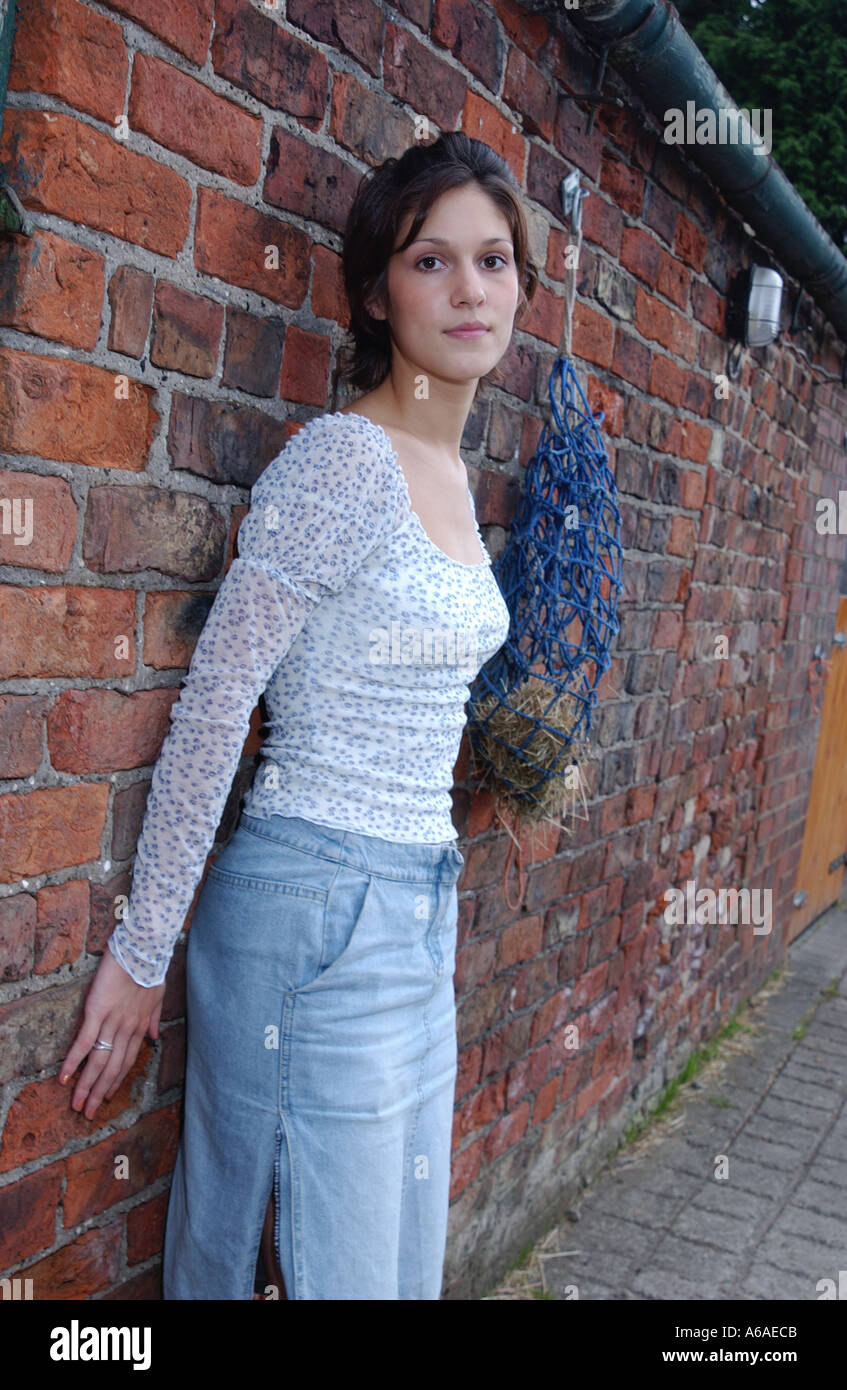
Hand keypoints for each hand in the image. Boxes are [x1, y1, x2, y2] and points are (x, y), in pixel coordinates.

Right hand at [59, 948, 166, 1119]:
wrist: (142, 949)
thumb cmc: (149, 968)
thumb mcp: (158, 995)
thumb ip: (154, 1019)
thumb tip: (154, 1038)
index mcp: (138, 1026)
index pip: (127, 1062)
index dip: (116, 1081)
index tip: (107, 1097)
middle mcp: (127, 1029)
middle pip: (112, 1069)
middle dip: (100, 1093)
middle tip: (88, 1113)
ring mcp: (112, 1021)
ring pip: (99, 1061)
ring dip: (87, 1085)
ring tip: (77, 1104)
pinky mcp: (98, 1011)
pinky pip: (86, 1041)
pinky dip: (75, 1060)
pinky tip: (65, 1077)